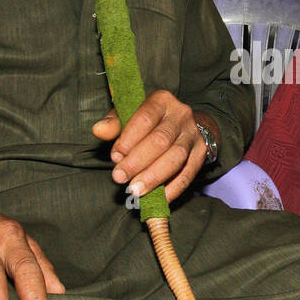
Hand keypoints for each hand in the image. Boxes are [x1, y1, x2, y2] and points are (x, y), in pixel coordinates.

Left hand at [91, 90, 208, 202]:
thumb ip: (114, 124)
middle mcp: (181, 115)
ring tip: (136, 191)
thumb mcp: (128, 115)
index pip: (145, 118)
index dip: (129, 139)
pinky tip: (158, 198)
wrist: (181, 124)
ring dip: (154, 177)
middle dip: (138, 162)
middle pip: (161, 140)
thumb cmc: (147, 122)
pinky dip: (173, 189)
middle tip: (120, 178)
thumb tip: (98, 130)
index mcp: (161, 100)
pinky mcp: (201, 153)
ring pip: (176, 158)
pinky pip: (188, 173)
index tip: (115, 156)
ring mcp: (193, 134)